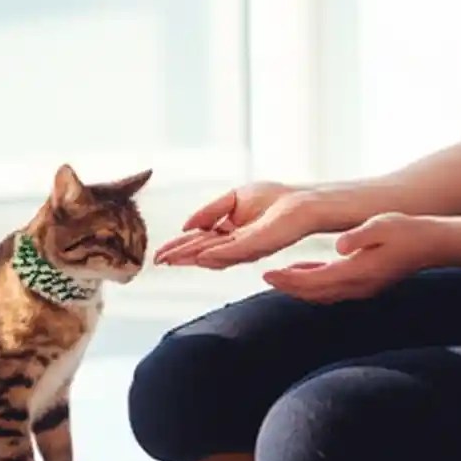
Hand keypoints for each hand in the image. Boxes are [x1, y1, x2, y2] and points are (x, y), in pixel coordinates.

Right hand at [154, 182, 316, 268]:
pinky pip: (234, 250)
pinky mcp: (259, 243)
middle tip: (156, 262)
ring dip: (191, 257)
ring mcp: (246, 246)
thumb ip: (211, 212)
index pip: (198, 241)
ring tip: (170, 261)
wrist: (304, 202)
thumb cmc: (277, 200)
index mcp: (228, 233)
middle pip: (201, 250)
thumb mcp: (235, 199)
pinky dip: (217, 253)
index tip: (158, 254)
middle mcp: (235, 244)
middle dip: (179, 255)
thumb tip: (187, 226)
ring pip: (213, 253)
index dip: (178, 247)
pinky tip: (201, 256)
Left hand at [263, 213, 446, 302]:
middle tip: (266, 276)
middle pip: (315, 293)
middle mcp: (359, 286)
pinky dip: (315, 284)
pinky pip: (334, 289)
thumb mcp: (383, 226)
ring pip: (324, 294)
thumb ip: (360, 236)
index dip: (289, 280)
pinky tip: (304, 272)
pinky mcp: (367, 284)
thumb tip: (338, 246)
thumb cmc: (408, 230)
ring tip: (279, 276)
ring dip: (300, 288)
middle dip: (289, 287)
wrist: (434, 244)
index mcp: (359, 272)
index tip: (268, 274)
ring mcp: (363, 288)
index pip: (315, 282)